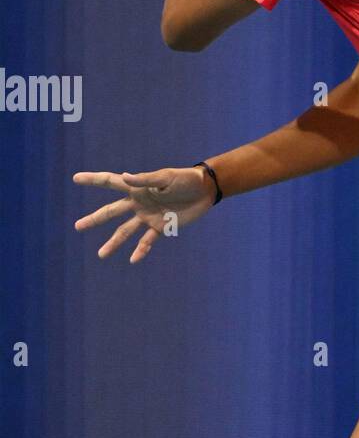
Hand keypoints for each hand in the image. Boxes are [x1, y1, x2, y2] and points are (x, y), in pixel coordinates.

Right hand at [72, 166, 216, 263]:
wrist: (204, 190)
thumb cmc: (185, 179)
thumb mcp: (166, 177)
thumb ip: (145, 179)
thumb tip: (124, 177)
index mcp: (138, 187)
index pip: (111, 182)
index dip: (93, 180)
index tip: (76, 179)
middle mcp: (139, 203)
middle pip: (112, 212)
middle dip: (95, 219)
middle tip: (77, 226)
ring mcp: (148, 216)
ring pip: (125, 231)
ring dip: (113, 243)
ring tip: (101, 255)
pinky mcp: (161, 227)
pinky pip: (147, 241)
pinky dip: (141, 250)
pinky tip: (133, 260)